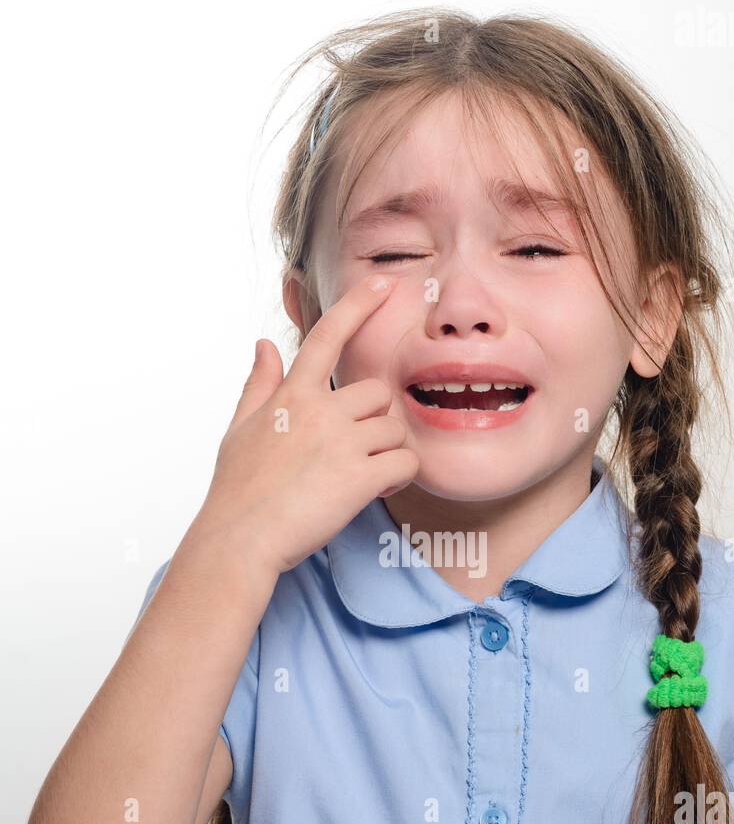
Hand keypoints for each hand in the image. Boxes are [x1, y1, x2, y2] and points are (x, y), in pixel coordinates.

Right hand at [197, 276, 419, 578]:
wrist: (240, 539)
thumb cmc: (237, 490)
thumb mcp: (239, 429)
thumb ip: (260, 384)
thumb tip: (264, 344)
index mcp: (291, 395)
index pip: (327, 337)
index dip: (358, 306)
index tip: (383, 285)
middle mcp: (319, 410)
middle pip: (377, 393)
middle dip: (375, 422)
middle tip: (357, 453)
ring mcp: (341, 442)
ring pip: (394, 428)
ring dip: (388, 452)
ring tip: (364, 477)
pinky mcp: (360, 476)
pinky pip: (405, 462)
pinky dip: (400, 477)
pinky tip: (378, 490)